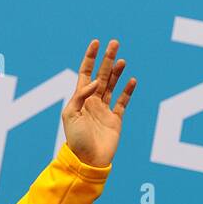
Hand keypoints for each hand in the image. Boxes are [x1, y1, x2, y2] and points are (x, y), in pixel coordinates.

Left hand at [62, 38, 136, 168]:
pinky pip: (123, 102)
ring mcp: (105, 110)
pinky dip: (128, 91)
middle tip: (115, 43)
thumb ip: (81, 96)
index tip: (96, 42)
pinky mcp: (116, 120)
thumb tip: (96, 82)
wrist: (88, 161)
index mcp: (80, 99)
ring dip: (117, 72)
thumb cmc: (76, 139)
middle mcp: (93, 102)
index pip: (86, 73)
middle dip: (107, 59)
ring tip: (122, 60)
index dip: (90, 57)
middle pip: (102, 75)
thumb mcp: (70, 115)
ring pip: (112, 86)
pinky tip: (131, 80)